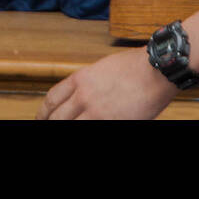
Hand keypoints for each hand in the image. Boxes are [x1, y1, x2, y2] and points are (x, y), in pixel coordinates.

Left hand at [36, 47, 176, 119]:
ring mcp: (97, 111)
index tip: (42, 118)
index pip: (52, 99)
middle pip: (57, 117)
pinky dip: (88, 130)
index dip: (43, 113)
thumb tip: (79, 98)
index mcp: (81, 79)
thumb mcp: (103, 68)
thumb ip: (89, 84)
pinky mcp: (111, 122)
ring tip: (64, 131)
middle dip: (51, 124)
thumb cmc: (136, 66)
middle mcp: (84, 95)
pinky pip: (92, 129)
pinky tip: (91, 128)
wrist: (156, 70)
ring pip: (71, 125)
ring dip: (67, 128)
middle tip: (49, 127)